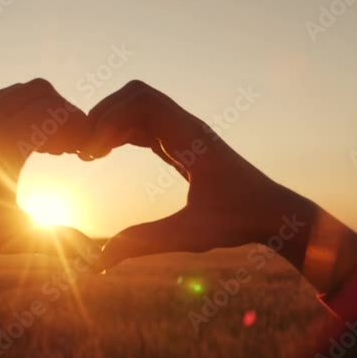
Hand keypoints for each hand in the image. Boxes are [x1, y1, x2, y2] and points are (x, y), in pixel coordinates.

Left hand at [0, 79, 95, 288]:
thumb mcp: (4, 237)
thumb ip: (55, 242)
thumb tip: (96, 258)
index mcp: (5, 137)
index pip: (59, 112)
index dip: (82, 130)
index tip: (90, 156)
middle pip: (38, 92)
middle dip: (61, 115)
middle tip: (71, 150)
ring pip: (9, 96)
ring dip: (33, 114)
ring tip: (44, 152)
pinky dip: (7, 120)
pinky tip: (3, 157)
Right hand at [83, 80, 315, 271]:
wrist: (274, 214)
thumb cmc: (238, 221)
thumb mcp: (189, 235)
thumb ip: (144, 243)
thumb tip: (99, 262)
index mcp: (191, 137)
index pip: (142, 101)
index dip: (108, 119)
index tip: (91, 154)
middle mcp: (188, 127)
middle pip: (135, 95)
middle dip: (103, 115)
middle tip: (82, 152)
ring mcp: (186, 134)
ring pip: (138, 108)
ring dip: (109, 123)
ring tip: (87, 156)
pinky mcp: (184, 146)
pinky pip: (145, 125)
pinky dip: (120, 133)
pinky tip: (103, 155)